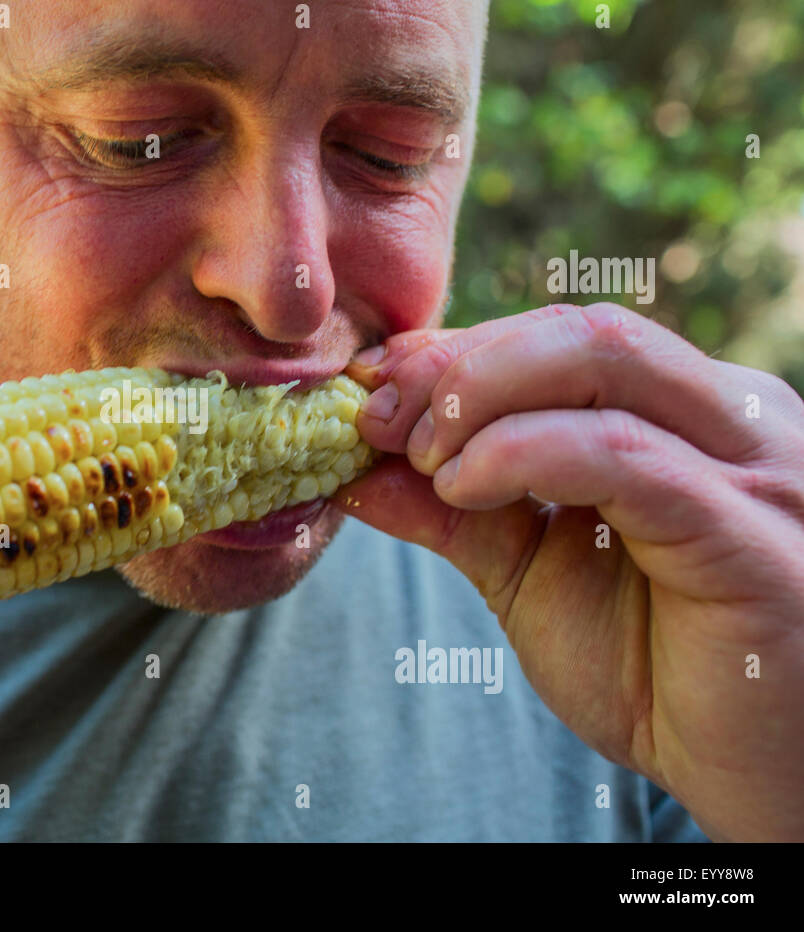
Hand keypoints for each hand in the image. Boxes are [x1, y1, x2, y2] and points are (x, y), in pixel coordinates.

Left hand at [339, 302, 803, 840]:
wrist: (742, 771)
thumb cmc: (651, 667)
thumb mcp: (527, 572)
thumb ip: (451, 513)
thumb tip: (351, 470)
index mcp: (686, 415)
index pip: (562, 336)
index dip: (457, 351)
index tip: (372, 386)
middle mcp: (730, 420)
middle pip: (581, 331)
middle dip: (460, 364)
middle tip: (381, 418)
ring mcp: (750, 468)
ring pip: (605, 364)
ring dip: (482, 395)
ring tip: (422, 457)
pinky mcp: (748, 533)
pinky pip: (624, 456)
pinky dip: (524, 453)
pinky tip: (463, 486)